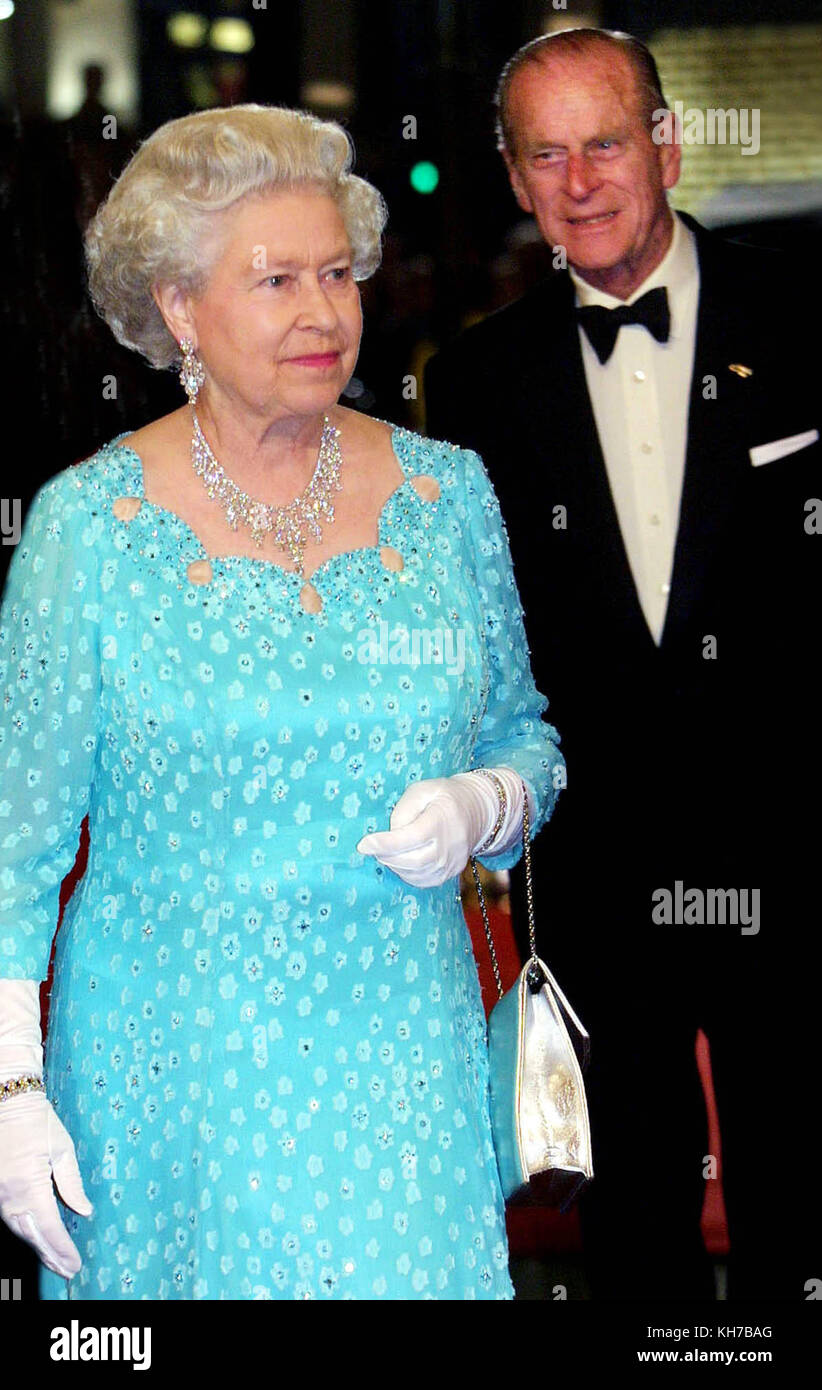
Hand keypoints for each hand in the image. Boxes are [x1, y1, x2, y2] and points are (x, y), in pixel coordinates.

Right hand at [0, 1087, 91, 1276]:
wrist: (8, 1102)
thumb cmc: (38, 1121)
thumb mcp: (62, 1149)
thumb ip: (72, 1183)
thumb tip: (84, 1210)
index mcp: (29, 1184)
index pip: (49, 1227)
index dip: (62, 1248)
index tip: (75, 1264)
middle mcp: (10, 1194)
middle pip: (32, 1234)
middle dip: (51, 1255)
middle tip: (68, 1270)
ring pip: (19, 1229)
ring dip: (38, 1246)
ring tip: (56, 1261)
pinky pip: (10, 1218)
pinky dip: (26, 1231)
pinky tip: (37, 1239)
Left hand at [357, 770, 526, 886]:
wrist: (477, 810)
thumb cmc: (444, 796)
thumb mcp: (422, 790)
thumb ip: (404, 808)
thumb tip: (392, 832)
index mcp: (441, 821)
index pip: (409, 838)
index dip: (384, 844)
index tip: (363, 844)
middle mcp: (448, 846)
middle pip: (411, 861)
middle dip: (385, 856)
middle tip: (372, 847)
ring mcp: (451, 863)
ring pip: (415, 874)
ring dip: (394, 865)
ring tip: (386, 852)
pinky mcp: (450, 873)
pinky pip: (423, 881)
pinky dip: (406, 874)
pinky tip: (400, 861)